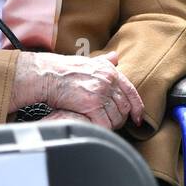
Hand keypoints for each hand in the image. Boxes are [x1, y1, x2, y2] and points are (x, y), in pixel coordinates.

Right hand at [15, 51, 143, 130]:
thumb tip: (116, 57)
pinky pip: (104, 124)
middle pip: (124, 107)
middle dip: (121, 118)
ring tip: (103, 125)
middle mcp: (108, 81)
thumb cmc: (64, 69)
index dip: (137, 107)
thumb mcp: (89, 60)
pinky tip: (96, 127)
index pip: (131, 91)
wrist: (48, 74)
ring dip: (111, 124)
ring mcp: (100, 93)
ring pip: (116, 117)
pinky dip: (102, 128)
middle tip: (113, 123)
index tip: (137, 117)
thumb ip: (105, 61)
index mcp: (110, 71)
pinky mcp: (91, 105)